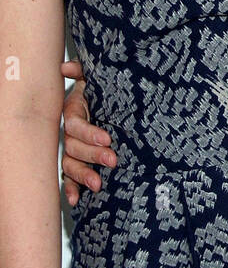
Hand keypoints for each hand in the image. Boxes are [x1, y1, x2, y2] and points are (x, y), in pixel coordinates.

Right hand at [60, 59, 116, 204]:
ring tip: (98, 183)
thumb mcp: (100, 77)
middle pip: (74, 146)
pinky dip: (71, 188)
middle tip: (113, 160)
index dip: (89, 133)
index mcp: (75, 109)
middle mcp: (72, 131)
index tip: (108, 139)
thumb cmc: (109, 89)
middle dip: (93, 155)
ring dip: (83, 174)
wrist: (122, 101)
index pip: (76, 123)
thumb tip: (65, 68)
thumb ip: (84, 71)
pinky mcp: (80, 162)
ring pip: (71, 163)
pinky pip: (70, 177)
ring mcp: (74, 148)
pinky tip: (76, 200)